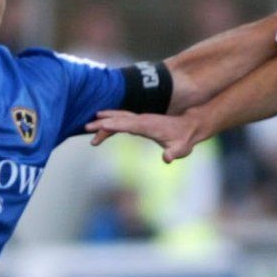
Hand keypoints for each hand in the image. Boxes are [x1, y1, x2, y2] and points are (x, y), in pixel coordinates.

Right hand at [85, 110, 203, 161]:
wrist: (189, 126)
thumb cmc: (184, 139)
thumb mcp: (181, 148)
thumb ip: (174, 153)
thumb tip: (167, 158)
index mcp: (148, 125)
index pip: (127, 123)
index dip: (114, 123)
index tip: (100, 124)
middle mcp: (142, 119)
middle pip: (119, 119)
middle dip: (102, 122)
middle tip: (86, 126)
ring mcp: (141, 119)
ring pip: (119, 117)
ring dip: (104, 120)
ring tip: (88, 125)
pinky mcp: (140, 122)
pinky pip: (122, 120)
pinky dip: (111, 121)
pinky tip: (102, 124)